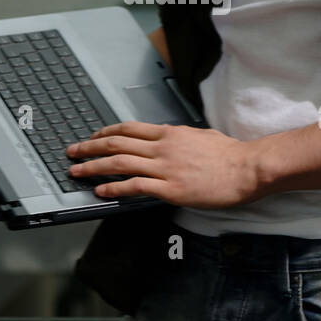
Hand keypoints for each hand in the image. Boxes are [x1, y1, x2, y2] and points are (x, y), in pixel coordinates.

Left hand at [66, 121, 261, 207]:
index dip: (105, 133)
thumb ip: (181, 137)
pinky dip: (114, 188)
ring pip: (119, 163)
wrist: (248, 168)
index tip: (92, 137)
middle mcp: (163, 147)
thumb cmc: (231, 154)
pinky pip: (135, 186)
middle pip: (116, 143)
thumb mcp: (201, 136)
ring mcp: (165, 167)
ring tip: (76, 171)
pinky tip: (101, 191)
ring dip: (93, 167)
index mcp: (170, 133)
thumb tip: (171, 137)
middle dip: (89, 148)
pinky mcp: (171, 189)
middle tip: (72, 152)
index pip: (128, 129)